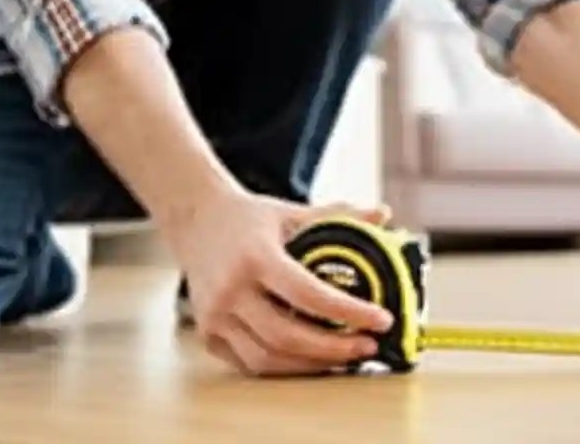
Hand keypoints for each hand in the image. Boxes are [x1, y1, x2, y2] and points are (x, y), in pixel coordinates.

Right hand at [165, 194, 395, 376]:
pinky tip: (312, 361)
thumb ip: (338, 215)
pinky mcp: (207, 334)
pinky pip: (249, 363)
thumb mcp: (291, 211)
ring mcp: (214, 315)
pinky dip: (283, 367)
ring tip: (346, 358)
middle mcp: (231, 289)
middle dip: (334, 348)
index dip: (348, 311)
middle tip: (369, 347)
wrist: (194, 219)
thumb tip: (384, 214)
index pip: (307, 293)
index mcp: (255, 257)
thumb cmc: (248, 218)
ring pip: (267, 357)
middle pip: (287, 335)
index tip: (381, 320)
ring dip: (311, 365)